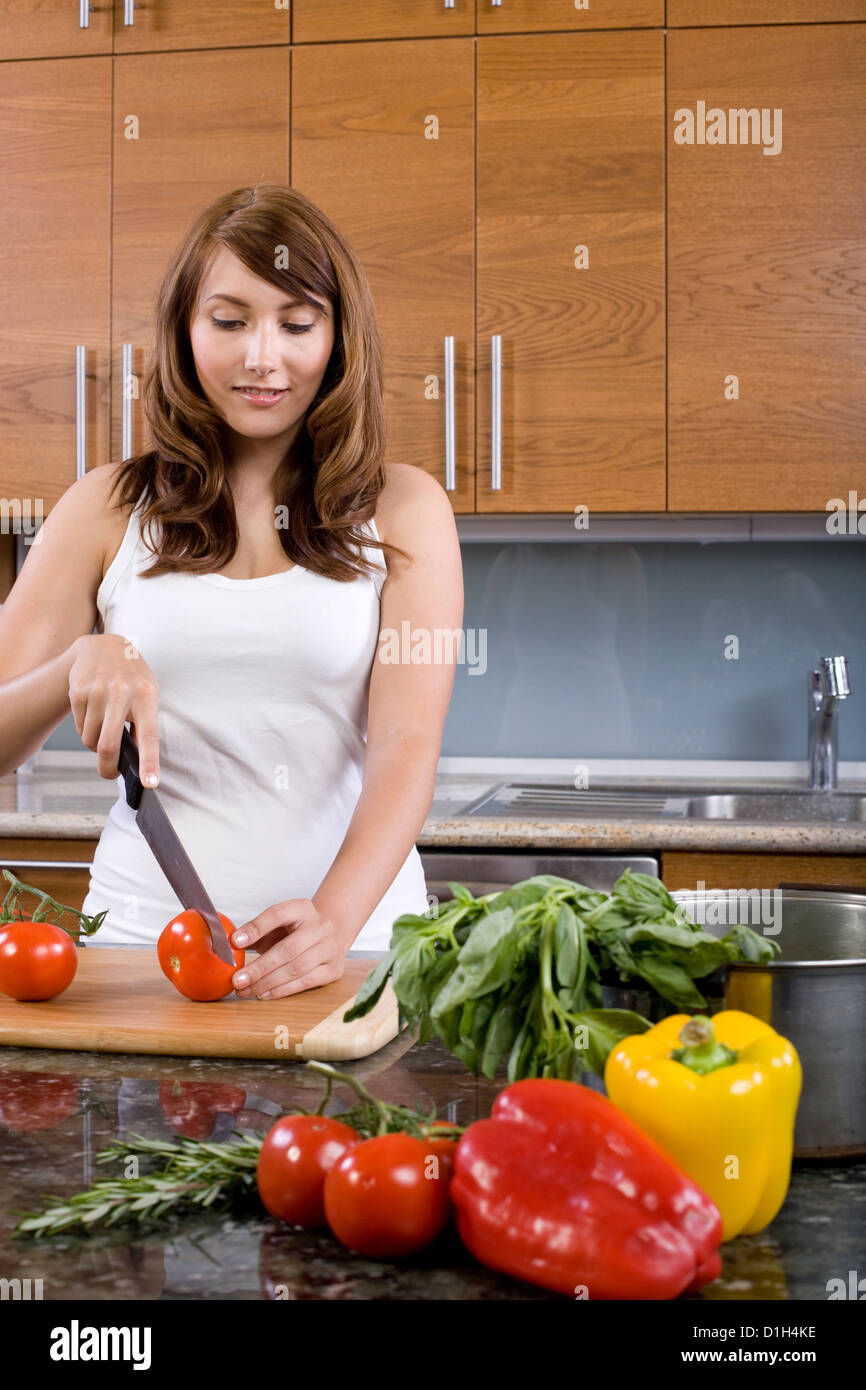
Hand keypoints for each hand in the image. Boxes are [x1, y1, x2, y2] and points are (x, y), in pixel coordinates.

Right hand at [68, 633, 160, 783]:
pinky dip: (86, 729)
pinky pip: (80, 728)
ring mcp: (97, 692)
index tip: (150, 783)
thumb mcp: (147, 693)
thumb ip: (143, 722)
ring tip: (104, 726)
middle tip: (110, 773)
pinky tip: (94, 711)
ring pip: (91, 739)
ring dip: (95, 743)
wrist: (103, 647)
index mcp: (146, 696)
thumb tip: (137, 760)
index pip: (149, 736)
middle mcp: (122, 693)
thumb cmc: (131, 677)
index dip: (149, 762)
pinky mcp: (78, 692)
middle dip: (108, 768)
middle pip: (109, 745)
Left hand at [230, 899, 349, 999]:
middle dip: (260, 967)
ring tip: (246, 990)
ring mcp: (330, 949)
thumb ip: (257, 931)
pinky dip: (282, 990)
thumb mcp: (279, 923)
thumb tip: (229, 944)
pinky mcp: (334, 969)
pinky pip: (306, 983)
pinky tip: (264, 993)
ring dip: (267, 983)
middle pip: (288, 949)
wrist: (333, 932)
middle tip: (238, 979)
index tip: (235, 941)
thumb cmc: (297, 929)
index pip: (278, 914)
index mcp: (302, 908)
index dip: (256, 928)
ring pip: (297, 969)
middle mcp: (320, 927)